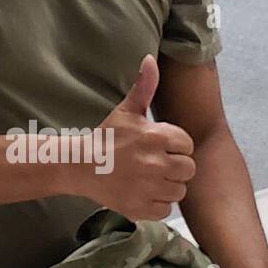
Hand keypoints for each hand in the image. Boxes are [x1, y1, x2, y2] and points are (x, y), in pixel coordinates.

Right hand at [73, 55, 195, 220]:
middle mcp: (156, 163)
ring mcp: (149, 188)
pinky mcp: (141, 208)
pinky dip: (155, 203)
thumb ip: (144, 86)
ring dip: (167, 186)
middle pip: (187, 169)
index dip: (174, 146)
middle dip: (174, 167)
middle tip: (153, 164)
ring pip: (179, 190)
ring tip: (148, 178)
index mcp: (156, 136)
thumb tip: (150, 58)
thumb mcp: (126, 110)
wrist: (79, 165)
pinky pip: (165, 209)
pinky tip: (141, 192)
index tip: (157, 146)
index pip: (187, 145)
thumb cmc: (106, 137)